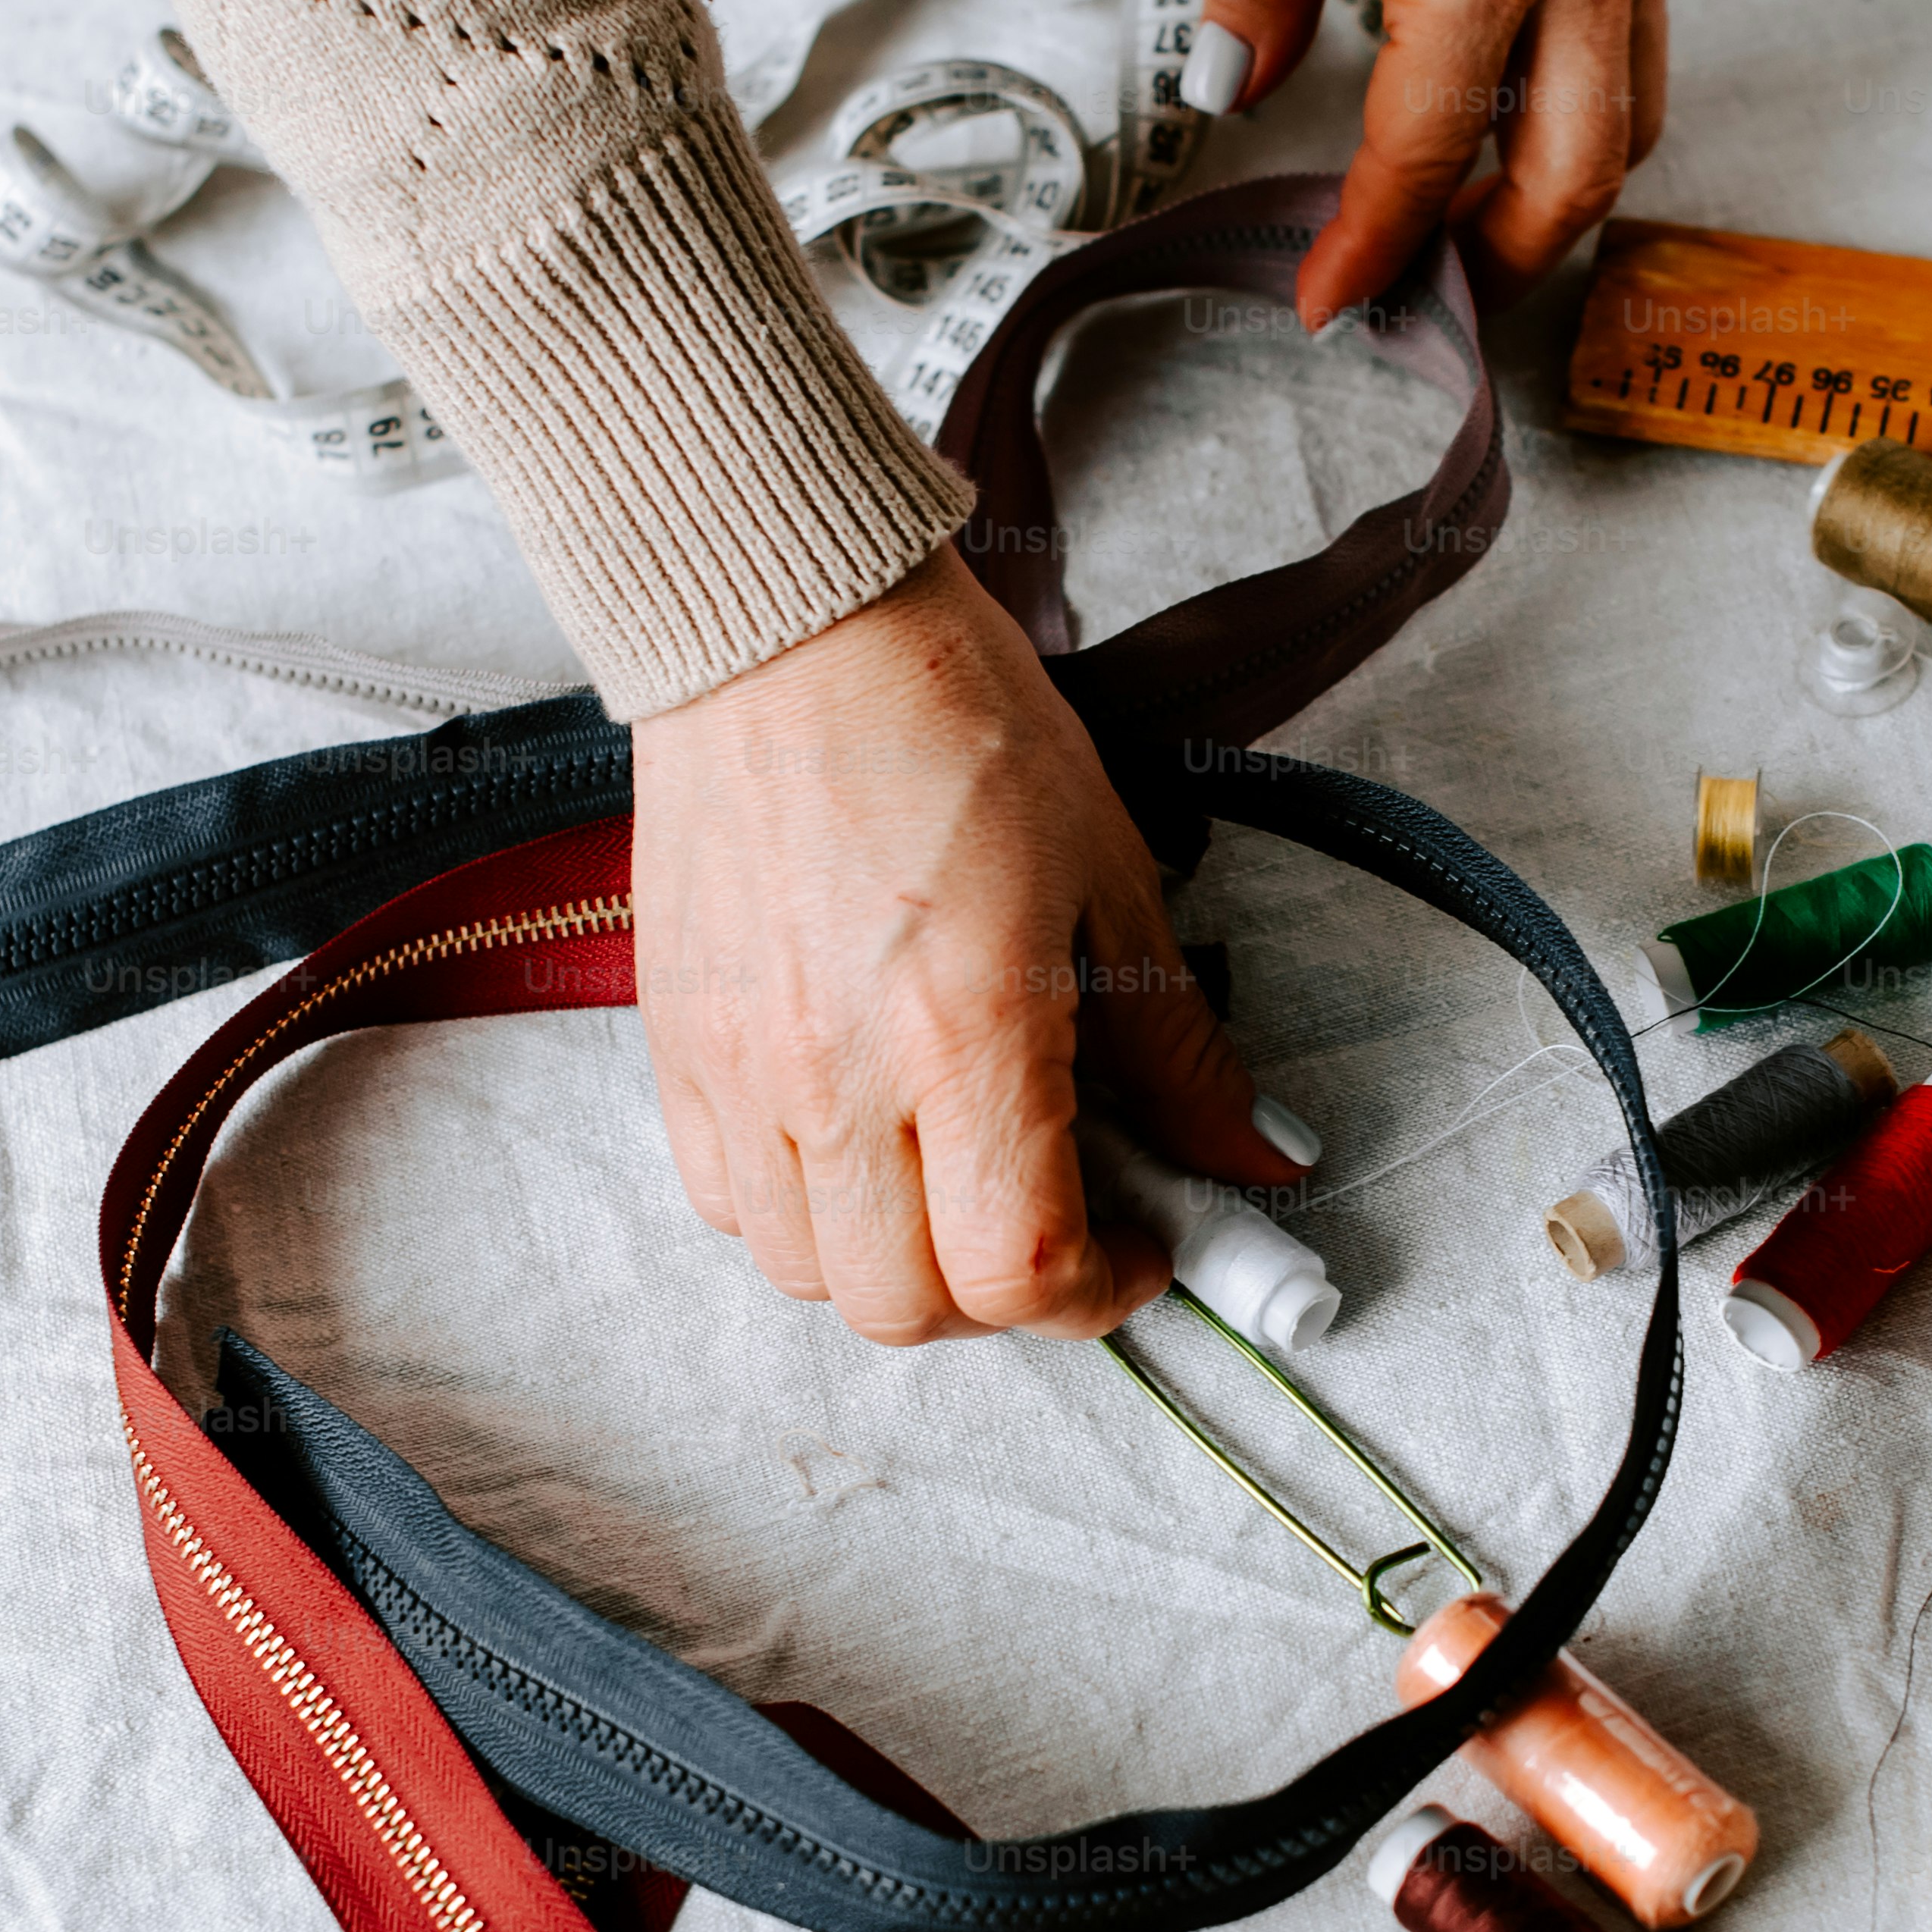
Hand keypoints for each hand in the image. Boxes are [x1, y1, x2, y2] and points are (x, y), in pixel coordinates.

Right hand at [626, 552, 1309, 1343]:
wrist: (791, 626)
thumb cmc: (958, 726)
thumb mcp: (1110, 878)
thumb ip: (1180, 1048)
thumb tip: (1256, 1157)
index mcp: (968, 1033)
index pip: (1020, 1269)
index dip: (1096, 1295)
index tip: (1139, 1250)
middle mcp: (838, 1075)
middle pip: (907, 1305)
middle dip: (1002, 1301)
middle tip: (1056, 1229)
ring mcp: (741, 1068)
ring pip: (809, 1273)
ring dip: (897, 1266)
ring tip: (952, 1187)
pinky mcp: (674, 1044)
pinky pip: (724, 1200)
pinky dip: (798, 1213)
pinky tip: (855, 1144)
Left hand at [1187, 0, 1681, 326]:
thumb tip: (1234, 72)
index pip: (1420, 150)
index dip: (1369, 245)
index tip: (1328, 298)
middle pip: (1567, 184)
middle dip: (1495, 266)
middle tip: (1421, 293)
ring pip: (1631, 128)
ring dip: (1557, 200)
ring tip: (1473, 218)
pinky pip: (1646, 49)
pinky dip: (1589, 112)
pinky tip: (1522, 98)